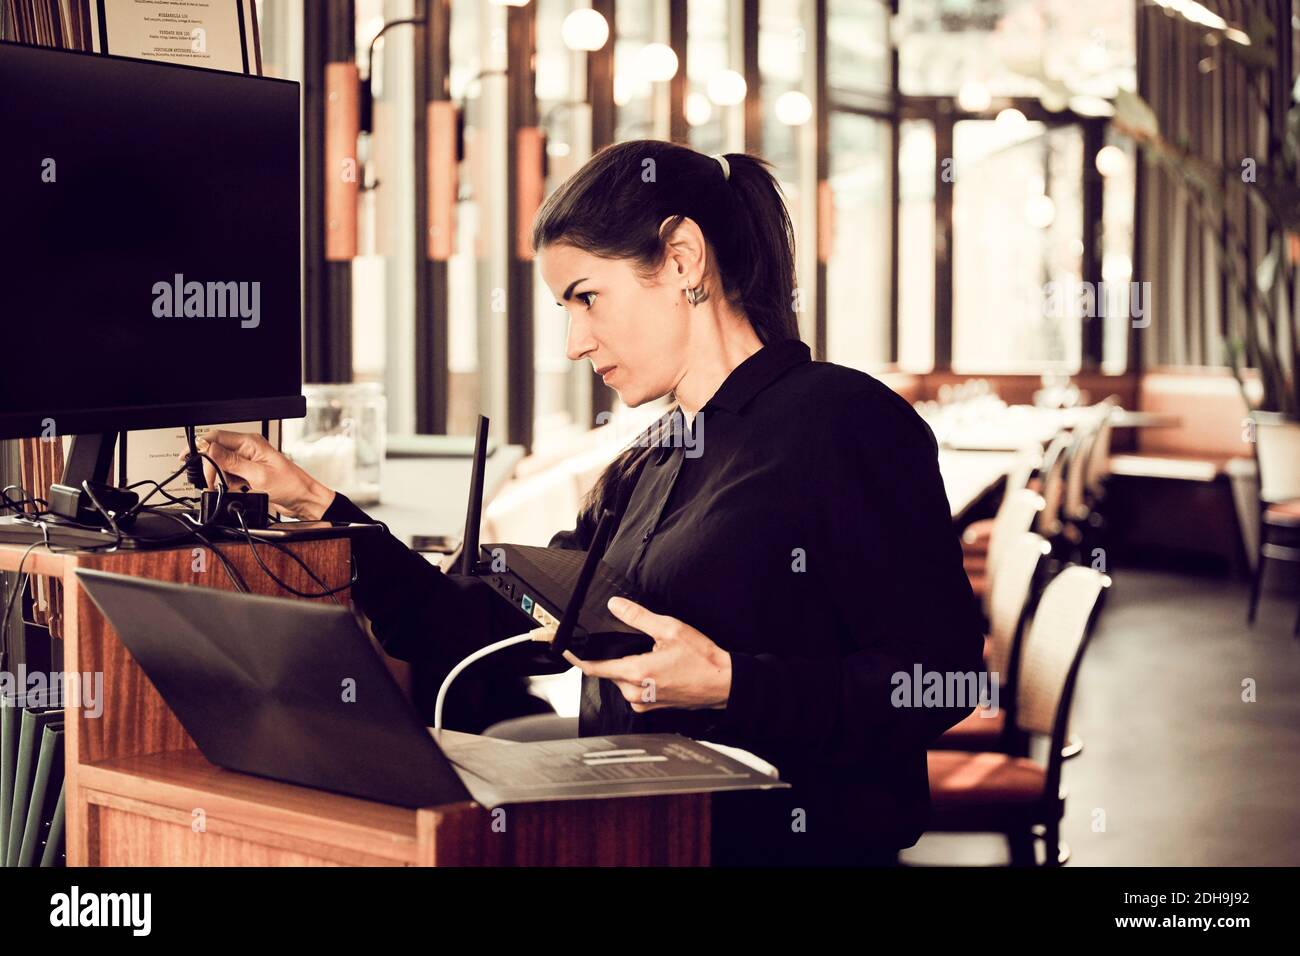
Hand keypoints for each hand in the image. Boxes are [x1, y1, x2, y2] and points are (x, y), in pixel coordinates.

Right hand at [192, 430, 335, 519]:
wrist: (303, 501)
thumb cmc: (290, 485)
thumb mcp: (257, 474)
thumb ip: (231, 462)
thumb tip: (209, 449)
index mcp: (250, 442)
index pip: (217, 437)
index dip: (200, 446)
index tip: (188, 458)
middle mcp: (248, 449)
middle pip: (216, 453)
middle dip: (212, 468)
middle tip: (213, 482)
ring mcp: (248, 462)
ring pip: (221, 467)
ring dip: (223, 479)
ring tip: (236, 486)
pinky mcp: (249, 474)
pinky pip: (230, 477)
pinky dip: (230, 485)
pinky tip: (242, 489)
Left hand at [562, 596, 731, 712]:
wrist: (723, 683)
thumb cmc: (702, 659)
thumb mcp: (669, 629)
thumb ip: (638, 617)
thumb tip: (616, 606)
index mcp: (637, 673)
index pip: (595, 668)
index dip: (577, 659)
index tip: (565, 651)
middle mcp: (637, 692)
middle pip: (609, 672)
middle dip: (616, 657)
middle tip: (638, 645)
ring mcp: (644, 702)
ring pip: (622, 682)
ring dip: (629, 668)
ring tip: (655, 657)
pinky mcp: (653, 707)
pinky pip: (635, 691)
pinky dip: (640, 679)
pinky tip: (659, 670)